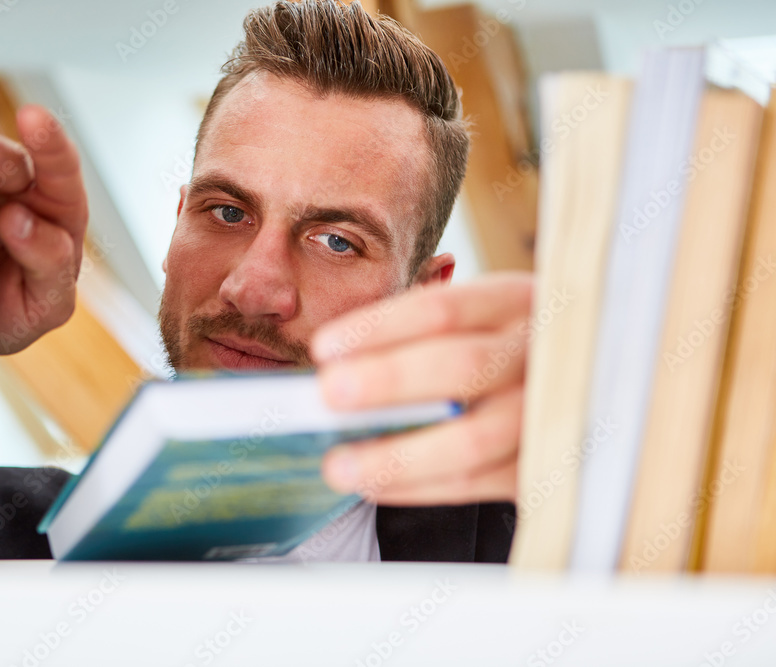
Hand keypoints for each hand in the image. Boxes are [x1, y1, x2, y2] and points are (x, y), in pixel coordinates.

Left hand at [310, 272, 532, 505]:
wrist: (581, 383)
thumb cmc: (501, 347)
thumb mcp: (477, 317)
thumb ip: (419, 336)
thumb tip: (337, 368)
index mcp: (514, 302)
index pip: (442, 309)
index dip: (379, 328)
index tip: (324, 347)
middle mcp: (538, 353)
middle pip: (462, 366)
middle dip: (388, 381)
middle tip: (329, 394)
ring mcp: (546, 412)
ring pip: (472, 439)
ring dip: (396, 456)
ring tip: (340, 464)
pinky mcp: (544, 465)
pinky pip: (477, 482)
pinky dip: (418, 487)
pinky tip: (376, 484)